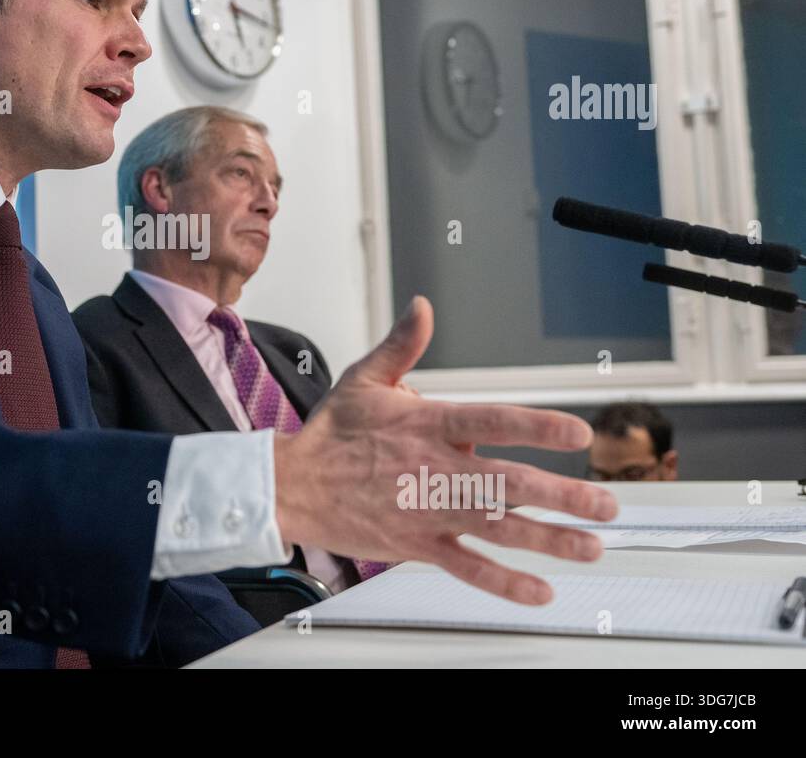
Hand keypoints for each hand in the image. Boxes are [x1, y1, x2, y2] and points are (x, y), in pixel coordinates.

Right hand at [273, 295, 616, 604]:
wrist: (292, 486)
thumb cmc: (330, 434)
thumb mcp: (364, 379)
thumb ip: (402, 345)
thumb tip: (422, 307)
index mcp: (427, 425)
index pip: (493, 422)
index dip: (539, 428)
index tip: (579, 434)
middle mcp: (435, 470)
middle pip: (510, 483)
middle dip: (564, 496)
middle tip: (605, 504)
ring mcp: (428, 512)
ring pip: (499, 529)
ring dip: (550, 539)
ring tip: (591, 546)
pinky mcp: (416, 546)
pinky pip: (467, 568)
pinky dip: (504, 583)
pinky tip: (539, 590)